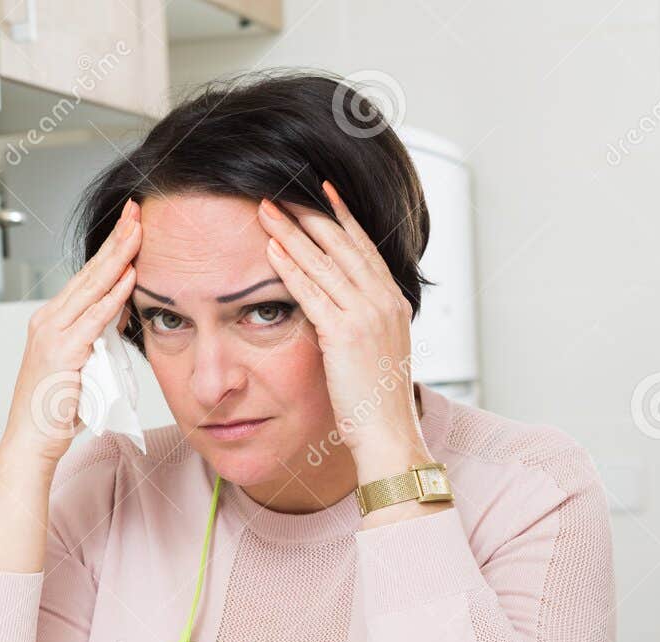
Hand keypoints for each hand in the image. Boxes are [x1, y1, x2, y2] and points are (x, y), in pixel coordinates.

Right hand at [0, 198, 139, 467]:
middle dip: (115, 240)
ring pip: (91, 287)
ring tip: (139, 232)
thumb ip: (97, 340)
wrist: (31, 441)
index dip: (109, 250)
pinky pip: (93, 318)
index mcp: (51, 322)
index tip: (129, 227)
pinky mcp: (61, 351)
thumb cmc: (55, 412)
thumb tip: (119, 319)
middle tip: (137, 212)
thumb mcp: (81, 367)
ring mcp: (52, 334)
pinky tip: (129, 276)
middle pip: (89, 273)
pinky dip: (113, 295)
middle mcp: (47, 321)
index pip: (86, 278)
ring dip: (118, 257)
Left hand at [256, 181, 430, 478]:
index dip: (341, 218)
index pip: (363, 248)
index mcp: (392, 303)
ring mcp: (366, 315)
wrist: (388, 432)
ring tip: (267, 211)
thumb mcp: (375, 353)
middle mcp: (383, 301)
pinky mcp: (344, 333)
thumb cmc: (376, 403)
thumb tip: (337, 315)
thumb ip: (360, 326)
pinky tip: (272, 250)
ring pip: (324, 261)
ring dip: (292, 233)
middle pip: (342, 244)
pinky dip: (290, 268)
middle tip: (282, 192)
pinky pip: (311, 292)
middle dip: (310, 215)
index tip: (322, 193)